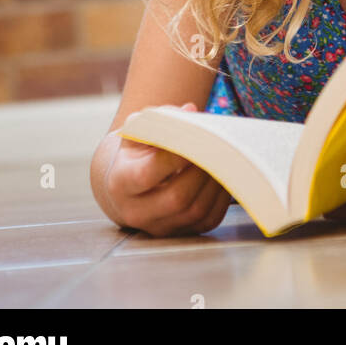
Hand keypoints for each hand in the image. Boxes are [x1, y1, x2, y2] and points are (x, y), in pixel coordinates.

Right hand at [105, 102, 231, 237]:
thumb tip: (190, 111)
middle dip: (201, 171)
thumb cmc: (137, 150)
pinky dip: (221, 198)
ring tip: (224, 158)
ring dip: (215, 183)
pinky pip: (207, 220)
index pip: (147, 174)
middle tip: (217, 148)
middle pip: (176, 198)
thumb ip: (160, 117)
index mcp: (120, 183)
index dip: (174, 157)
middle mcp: (136, 212)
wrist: (128, 185)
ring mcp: (158, 227)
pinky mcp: (179, 233)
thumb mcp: (138, 129)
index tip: (196, 137)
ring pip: (195, 211)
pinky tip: (224, 175)